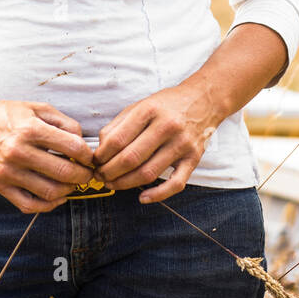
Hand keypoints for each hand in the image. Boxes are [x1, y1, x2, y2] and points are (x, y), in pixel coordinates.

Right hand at [0, 97, 96, 213]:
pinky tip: (57, 197)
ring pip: (50, 192)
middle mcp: (19, 152)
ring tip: (72, 183)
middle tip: (87, 174)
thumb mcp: (37, 108)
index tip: (89, 157)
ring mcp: (8, 172)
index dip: (87, 154)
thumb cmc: (6, 114)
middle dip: (83, 175)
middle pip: (64, 172)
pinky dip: (48, 205)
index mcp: (31, 129)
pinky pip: (29, 205)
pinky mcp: (0, 186)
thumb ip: (64, 122)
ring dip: (69, 191)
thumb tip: (82, 142)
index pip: (72, 147)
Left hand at [92, 80, 221, 203]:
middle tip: (100, 176)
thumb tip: (101, 149)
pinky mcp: (193, 159)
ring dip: (126, 184)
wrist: (203, 99)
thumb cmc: (167, 104)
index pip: (118, 140)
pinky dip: (158, 194)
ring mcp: (182, 144)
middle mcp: (167, 127)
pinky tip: (142, 197)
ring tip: (114, 184)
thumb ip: (119, 125)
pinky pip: (176, 183)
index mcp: (149, 110)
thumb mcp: (140, 105)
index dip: (102, 155)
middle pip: (131, 158)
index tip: (94, 162)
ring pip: (148, 173)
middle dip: (110, 172)